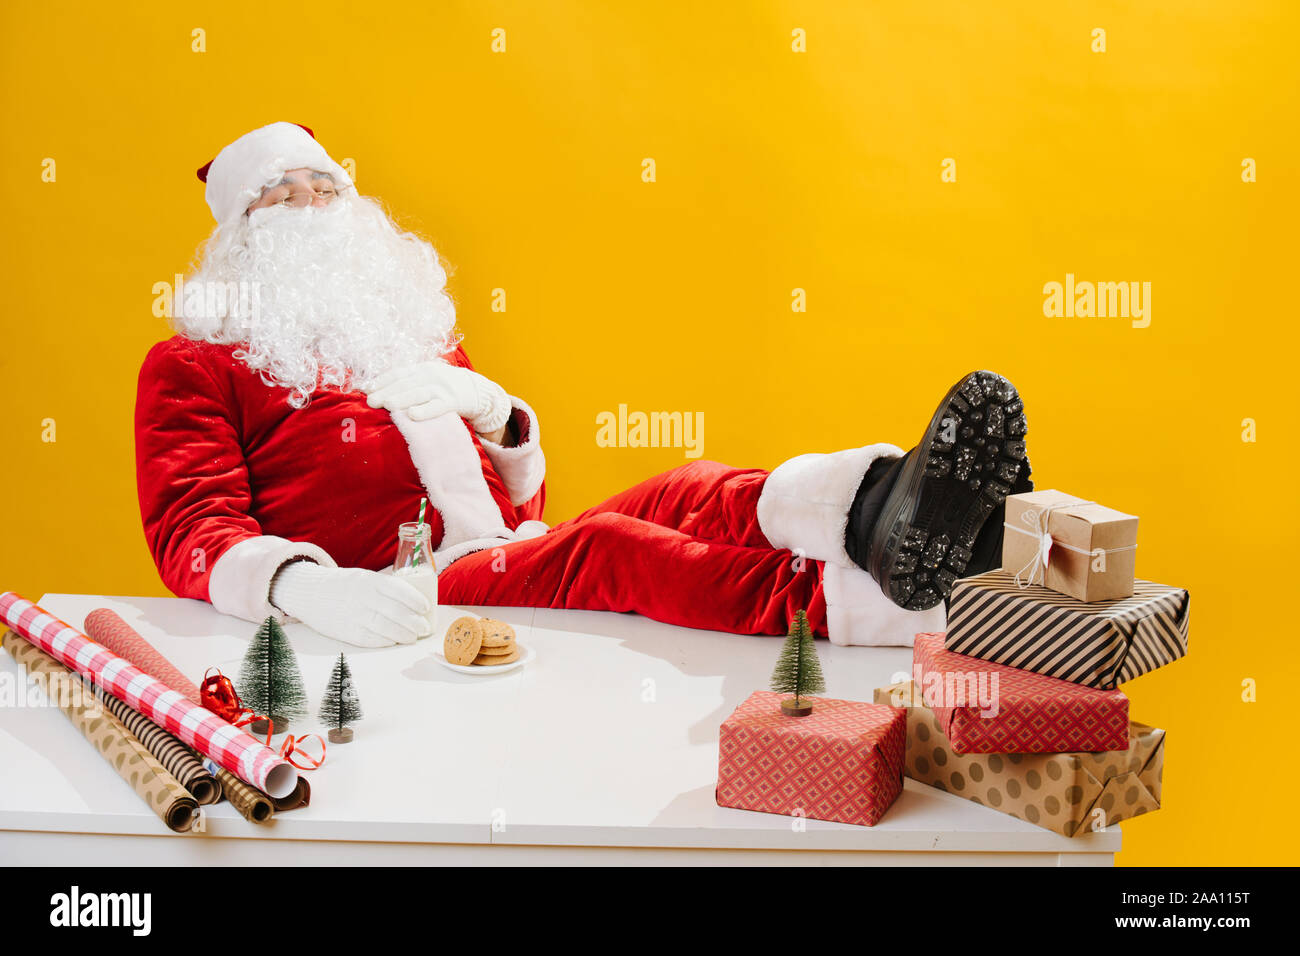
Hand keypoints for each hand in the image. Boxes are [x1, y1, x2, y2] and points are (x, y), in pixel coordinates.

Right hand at [269, 562, 431, 647]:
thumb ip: (384, 588)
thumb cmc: (343, 585)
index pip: (398, 590)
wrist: (308, 592)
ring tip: (412, 637)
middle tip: (424, 628)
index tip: (426, 608)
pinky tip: (394, 641)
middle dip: (413, 622)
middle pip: (394, 612)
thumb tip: (413, 602)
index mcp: (369, 580)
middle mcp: (362, 597)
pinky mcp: (344, 630)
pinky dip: (385, 641)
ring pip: (384, 627)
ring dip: (402, 634)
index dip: (415, 600)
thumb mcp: (363, 577)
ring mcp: (352, 614)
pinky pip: (369, 638)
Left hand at [365, 360, 510, 432]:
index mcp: (422, 369)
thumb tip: (381, 393)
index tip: (365, 389)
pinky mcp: (454, 401)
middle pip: (405, 383)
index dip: (381, 380)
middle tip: (370, 401)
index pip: (398, 373)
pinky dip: (425, 410)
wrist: (479, 391)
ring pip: (419, 393)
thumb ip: (409, 384)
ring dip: (402, 399)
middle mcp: (431, 375)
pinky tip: (413, 415)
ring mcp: (443, 388)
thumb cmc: (447, 389)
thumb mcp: (429, 380)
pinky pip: (438, 406)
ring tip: (387, 405)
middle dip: (387, 391)